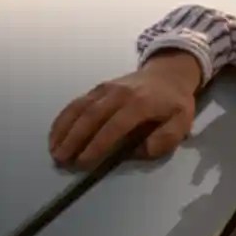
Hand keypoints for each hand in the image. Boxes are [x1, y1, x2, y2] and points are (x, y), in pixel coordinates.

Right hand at [49, 53, 199, 168]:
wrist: (168, 73)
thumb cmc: (174, 103)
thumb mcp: (181, 123)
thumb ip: (163, 140)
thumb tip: (138, 151)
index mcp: (141, 103)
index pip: (115, 125)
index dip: (98, 144)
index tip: (84, 162)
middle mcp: (120, 93)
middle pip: (91, 116)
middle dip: (74, 139)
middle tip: (61, 160)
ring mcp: (106, 88)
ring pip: (79, 108)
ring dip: (64, 130)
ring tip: (54, 151)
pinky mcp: (98, 88)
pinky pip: (76, 103)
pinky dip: (63, 119)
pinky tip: (55, 135)